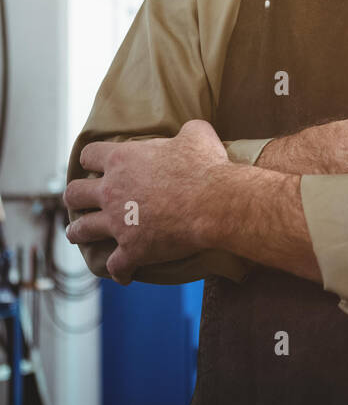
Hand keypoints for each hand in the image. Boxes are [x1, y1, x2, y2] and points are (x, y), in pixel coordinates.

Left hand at [64, 120, 228, 283]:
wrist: (215, 204)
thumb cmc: (206, 167)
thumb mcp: (197, 134)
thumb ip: (185, 130)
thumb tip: (188, 132)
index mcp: (122, 160)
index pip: (89, 155)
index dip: (91, 160)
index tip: (96, 165)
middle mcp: (111, 191)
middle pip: (74, 193)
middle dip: (75, 197)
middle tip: (80, 200)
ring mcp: (118, 223)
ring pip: (81, 229)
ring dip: (78, 232)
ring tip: (78, 234)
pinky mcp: (132, 250)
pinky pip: (115, 265)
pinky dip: (119, 270)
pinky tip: (123, 274)